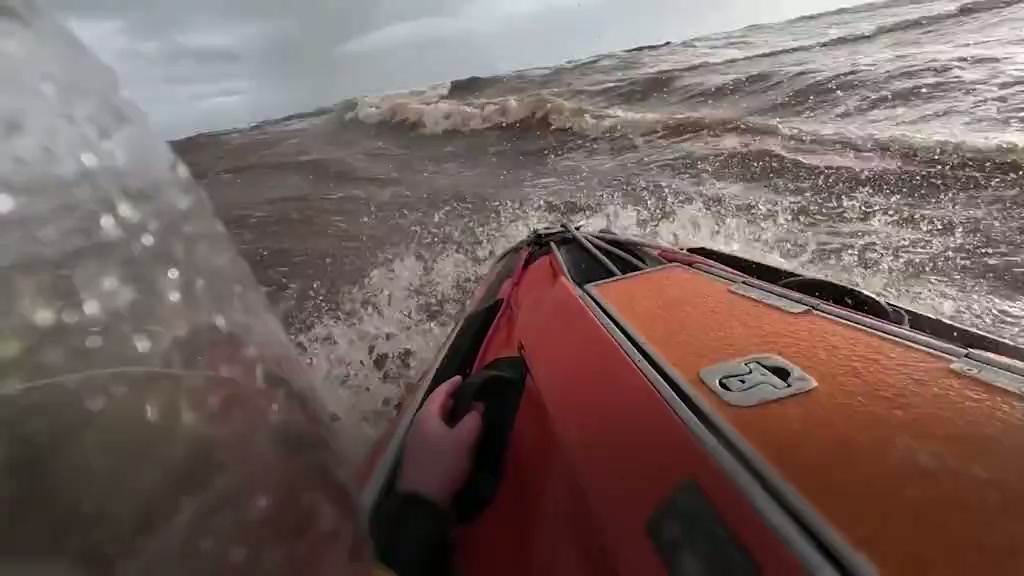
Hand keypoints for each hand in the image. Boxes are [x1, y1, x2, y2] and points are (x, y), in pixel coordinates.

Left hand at [397, 376, 483, 506]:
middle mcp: (417, 426)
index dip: (452, 384)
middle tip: (467, 397)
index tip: (464, 378)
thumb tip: (477, 406)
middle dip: (450, 401)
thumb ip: (473, 419)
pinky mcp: (417, 457)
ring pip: (433, 423)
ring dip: (448, 417)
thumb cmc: (444, 464)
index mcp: (426, 416)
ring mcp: (414, 443)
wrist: (422, 500)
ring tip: (464, 417)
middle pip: (434, 407)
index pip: (439, 393)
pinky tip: (454, 439)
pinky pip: (432, 436)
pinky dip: (445, 431)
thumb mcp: (464, 440)